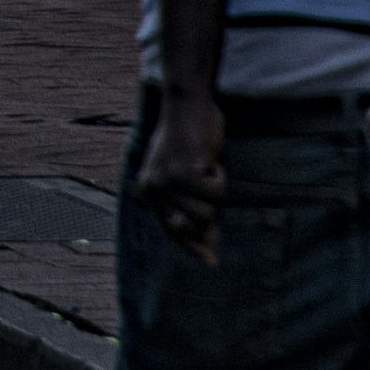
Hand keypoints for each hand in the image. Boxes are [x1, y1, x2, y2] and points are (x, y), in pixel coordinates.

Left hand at [137, 91, 227, 262]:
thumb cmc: (191, 142)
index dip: (192, 246)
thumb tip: (210, 246)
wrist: (186, 107)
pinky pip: (215, 193)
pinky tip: (209, 160)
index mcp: (150, 191)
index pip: (171, 231)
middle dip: (212, 209)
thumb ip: (194, 207)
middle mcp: (153, 188)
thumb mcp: (189, 178)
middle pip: (196, 225)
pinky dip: (219, 177)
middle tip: (209, 181)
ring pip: (207, 212)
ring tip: (206, 167)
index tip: (212, 262)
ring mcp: (166, 181)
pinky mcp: (182, 172)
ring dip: (215, 190)